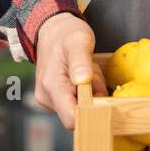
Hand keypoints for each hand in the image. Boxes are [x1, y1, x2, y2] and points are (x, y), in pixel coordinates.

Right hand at [35, 12, 103, 130]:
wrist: (51, 31)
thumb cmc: (65, 34)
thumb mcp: (78, 40)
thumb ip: (81, 61)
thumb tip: (82, 80)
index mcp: (52, 86)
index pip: (72, 119)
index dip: (91, 114)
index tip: (102, 98)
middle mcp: (47, 97)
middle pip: (80, 113)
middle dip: (93, 96)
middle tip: (93, 73)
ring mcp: (49, 99)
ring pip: (80, 107)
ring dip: (91, 92)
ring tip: (88, 71)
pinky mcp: (54, 99)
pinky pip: (77, 102)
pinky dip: (86, 91)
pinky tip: (84, 76)